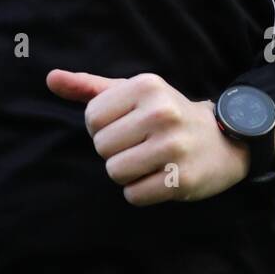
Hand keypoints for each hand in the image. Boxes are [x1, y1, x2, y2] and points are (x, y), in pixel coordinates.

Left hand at [45, 70, 254, 203]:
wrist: (224, 141)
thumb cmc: (166, 114)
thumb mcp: (132, 92)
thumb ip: (89, 87)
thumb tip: (50, 78)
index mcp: (147, 86)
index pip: (92, 117)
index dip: (102, 127)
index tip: (125, 125)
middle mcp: (162, 113)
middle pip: (102, 147)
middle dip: (115, 150)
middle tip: (140, 144)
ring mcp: (174, 147)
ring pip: (115, 172)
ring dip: (127, 172)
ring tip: (149, 160)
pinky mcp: (182, 179)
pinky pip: (134, 195)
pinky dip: (141, 191)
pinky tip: (159, 177)